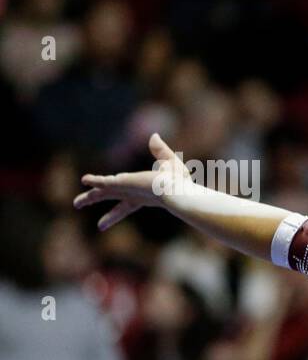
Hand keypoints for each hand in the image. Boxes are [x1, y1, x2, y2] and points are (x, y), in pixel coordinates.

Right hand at [74, 133, 192, 230]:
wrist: (179, 192)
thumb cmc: (180, 183)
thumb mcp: (169, 162)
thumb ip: (160, 150)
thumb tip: (154, 136)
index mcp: (143, 196)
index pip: (126, 206)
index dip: (115, 214)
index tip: (104, 223)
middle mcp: (132, 195)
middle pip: (108, 199)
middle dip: (93, 201)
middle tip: (77, 205)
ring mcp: (126, 190)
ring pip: (103, 193)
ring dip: (89, 197)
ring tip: (76, 204)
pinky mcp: (122, 184)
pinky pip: (105, 182)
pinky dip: (95, 180)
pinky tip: (85, 179)